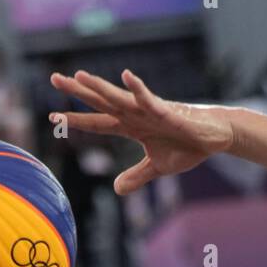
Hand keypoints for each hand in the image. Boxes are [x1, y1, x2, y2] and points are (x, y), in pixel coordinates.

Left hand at [49, 69, 234, 193]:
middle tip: (53, 78)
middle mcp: (135, 114)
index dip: (76, 121)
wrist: (215, 137)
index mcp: (131, 127)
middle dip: (77, 91)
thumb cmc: (187, 147)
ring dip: (99, 87)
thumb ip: (136, 176)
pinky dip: (137, 89)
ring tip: (79, 76)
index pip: (98, 123)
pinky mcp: (167, 111)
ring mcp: (149, 111)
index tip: (52, 118)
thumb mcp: (158, 168)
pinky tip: (126, 76)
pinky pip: (149, 99)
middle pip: (100, 102)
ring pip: (119, 98)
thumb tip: (116, 190)